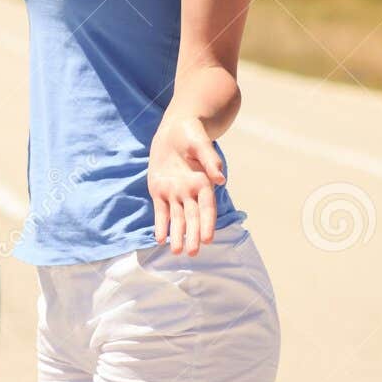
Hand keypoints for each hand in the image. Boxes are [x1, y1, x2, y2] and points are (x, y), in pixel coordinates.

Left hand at [146, 115, 226, 255]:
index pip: (207, 207)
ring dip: (177, 235)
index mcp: (203, 182)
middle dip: (193, 235)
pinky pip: (160, 211)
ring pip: (177, 218)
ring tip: (176, 252)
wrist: (173, 129)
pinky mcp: (160, 191)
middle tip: (192, 253)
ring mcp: (175, 193)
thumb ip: (209, 160)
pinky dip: (160, 225)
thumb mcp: (200, 143)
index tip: (208, 239)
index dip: (207, 223)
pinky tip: (159, 239)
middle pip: (193, 217)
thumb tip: (221, 178)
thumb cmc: (191, 134)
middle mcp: (190, 191)